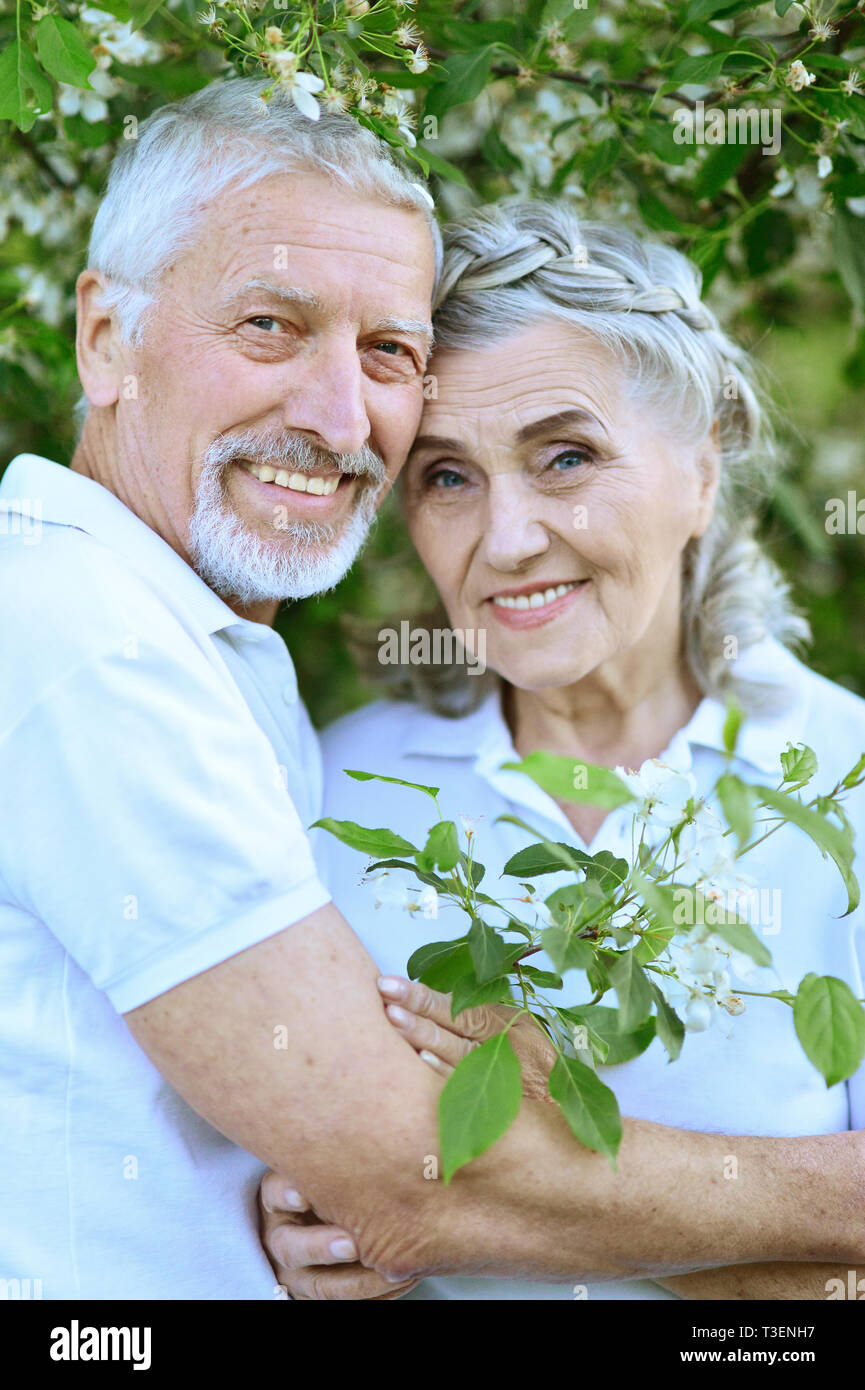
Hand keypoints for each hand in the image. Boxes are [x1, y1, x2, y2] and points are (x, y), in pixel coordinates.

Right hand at [258, 1171, 418, 1299]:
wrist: (359, 1211)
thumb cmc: (352, 1176)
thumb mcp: (342, 1164)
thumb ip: (351, 1157)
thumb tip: (379, 1131)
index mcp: (281, 1195)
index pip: (274, 1193)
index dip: (287, 1194)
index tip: (304, 1194)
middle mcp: (283, 1233)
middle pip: (288, 1247)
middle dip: (320, 1247)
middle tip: (352, 1244)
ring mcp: (297, 1269)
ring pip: (317, 1284)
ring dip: (356, 1281)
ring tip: (391, 1269)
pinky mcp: (316, 1290)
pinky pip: (338, 1301)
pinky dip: (373, 1293)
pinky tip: (401, 1279)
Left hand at [377, 975, 557, 1101]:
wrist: (566, 1107)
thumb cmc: (532, 1061)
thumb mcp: (517, 1026)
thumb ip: (480, 1014)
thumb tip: (427, 1001)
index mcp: (502, 1021)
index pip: (456, 1006)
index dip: (422, 995)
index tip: (389, 984)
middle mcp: (501, 1044)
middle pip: (452, 1027)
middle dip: (415, 1013)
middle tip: (383, 999)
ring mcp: (501, 1075)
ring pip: (454, 1054)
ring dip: (421, 1038)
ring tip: (391, 1023)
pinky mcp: (498, 1103)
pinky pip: (465, 1085)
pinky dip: (442, 1073)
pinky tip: (421, 1060)